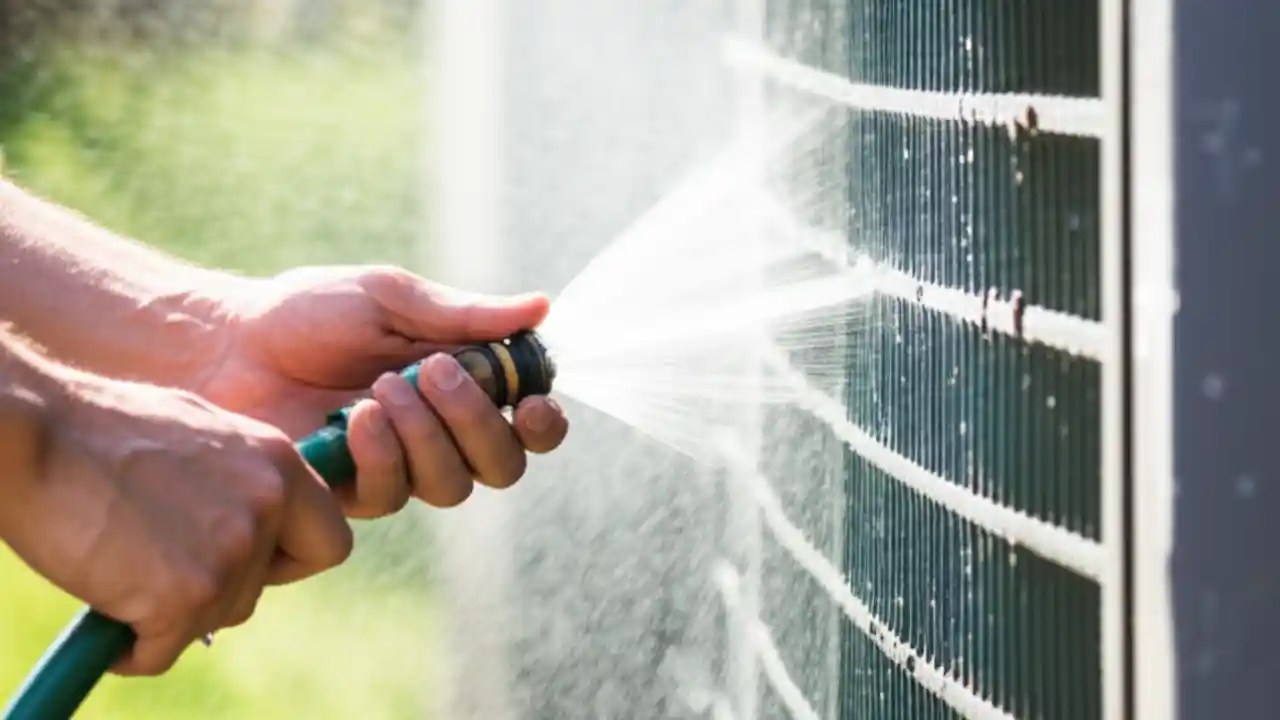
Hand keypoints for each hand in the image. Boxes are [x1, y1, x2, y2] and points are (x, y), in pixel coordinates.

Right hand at [0, 370, 351, 674]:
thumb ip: (242, 475)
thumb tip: (259, 517)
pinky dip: (133, 646)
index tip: (250, 560)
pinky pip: (163, 650)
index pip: (331, 541)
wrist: (31, 435)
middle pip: (262, 588)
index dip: (290, 560)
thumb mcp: (201, 432)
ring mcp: (230, 550)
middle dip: (219, 588)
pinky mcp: (184, 594)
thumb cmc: (100, 430)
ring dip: (171, 610)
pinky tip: (106, 610)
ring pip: (216, 616)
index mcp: (278, 461)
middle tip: (163, 564)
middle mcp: (268, 503)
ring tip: (121, 567)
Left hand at [197, 266, 568, 516]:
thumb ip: (463, 314)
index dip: (544, 424)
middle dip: (478, 422)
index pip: (527, 422)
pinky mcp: (352, 492)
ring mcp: (400, 466)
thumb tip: (541, 308)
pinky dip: (381, 455)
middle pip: (502, 464)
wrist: (228, 343)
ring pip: (452, 485)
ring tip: (378, 389)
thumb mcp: (390, 298)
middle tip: (433, 373)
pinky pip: (392, 496)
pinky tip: (351, 419)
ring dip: (426, 435)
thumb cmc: (310, 311)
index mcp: (463, 382)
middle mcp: (442, 432)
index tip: (531, 404)